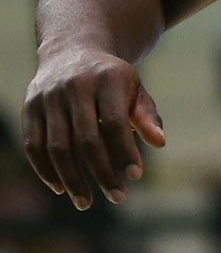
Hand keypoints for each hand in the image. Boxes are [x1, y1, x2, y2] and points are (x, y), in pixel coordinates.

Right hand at [23, 46, 165, 209]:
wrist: (72, 50)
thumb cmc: (112, 79)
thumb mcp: (134, 89)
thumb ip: (147, 115)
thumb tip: (159, 143)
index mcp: (107, 80)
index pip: (116, 122)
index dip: (125, 151)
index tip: (136, 176)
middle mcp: (75, 87)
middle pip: (86, 139)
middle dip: (102, 172)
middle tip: (117, 196)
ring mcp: (48, 98)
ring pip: (57, 146)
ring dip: (71, 178)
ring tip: (86, 202)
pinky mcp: (29, 108)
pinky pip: (34, 145)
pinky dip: (45, 169)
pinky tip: (60, 187)